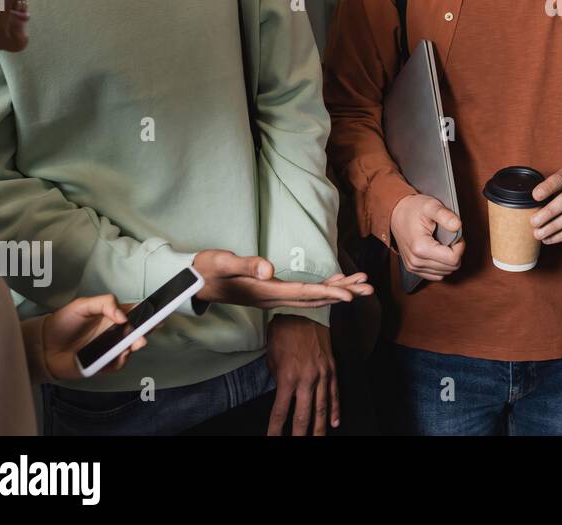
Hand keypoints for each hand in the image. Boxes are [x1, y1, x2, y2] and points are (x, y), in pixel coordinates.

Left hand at [41, 294, 146, 380]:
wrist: (43, 345)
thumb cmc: (62, 323)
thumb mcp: (82, 305)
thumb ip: (104, 303)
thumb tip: (123, 315)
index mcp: (113, 316)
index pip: (135, 313)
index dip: (148, 312)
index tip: (159, 312)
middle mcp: (115, 333)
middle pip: (137, 331)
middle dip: (146, 329)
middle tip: (150, 327)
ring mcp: (110, 348)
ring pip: (130, 348)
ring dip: (136, 345)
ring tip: (136, 342)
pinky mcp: (102, 364)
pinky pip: (117, 363)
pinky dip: (121, 360)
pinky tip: (120, 354)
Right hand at [194, 249, 370, 307]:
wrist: (191, 282)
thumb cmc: (205, 269)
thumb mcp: (223, 263)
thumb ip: (246, 266)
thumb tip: (269, 270)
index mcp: (266, 291)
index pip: (304, 293)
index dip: (329, 293)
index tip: (351, 296)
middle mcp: (274, 297)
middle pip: (316, 298)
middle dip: (344, 293)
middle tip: (370, 288)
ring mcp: (273, 296)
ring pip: (313, 296)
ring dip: (338, 290)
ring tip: (362, 284)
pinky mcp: (271, 291)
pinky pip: (303, 292)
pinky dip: (323, 287)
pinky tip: (336, 282)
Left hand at [266, 315, 336, 434]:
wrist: (306, 313)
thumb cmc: (284, 333)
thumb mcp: (272, 356)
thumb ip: (277, 378)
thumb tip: (282, 393)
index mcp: (287, 377)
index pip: (279, 411)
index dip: (275, 429)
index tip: (272, 439)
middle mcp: (306, 379)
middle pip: (303, 416)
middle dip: (299, 434)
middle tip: (297, 444)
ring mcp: (322, 375)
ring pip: (322, 409)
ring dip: (319, 428)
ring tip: (318, 439)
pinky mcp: (332, 369)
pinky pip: (334, 393)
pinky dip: (335, 410)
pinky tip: (335, 422)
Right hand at [391, 193, 464, 280]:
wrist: (396, 213)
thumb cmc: (413, 209)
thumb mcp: (431, 205)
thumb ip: (445, 215)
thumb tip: (457, 226)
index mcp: (421, 248)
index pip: (453, 259)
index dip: (460, 246)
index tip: (455, 234)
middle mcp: (416, 261)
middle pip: (450, 268)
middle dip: (455, 252)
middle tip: (449, 237)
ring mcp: (414, 267)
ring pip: (445, 272)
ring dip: (448, 259)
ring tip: (442, 242)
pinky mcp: (413, 269)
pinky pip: (436, 275)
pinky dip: (441, 265)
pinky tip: (438, 251)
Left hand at [530, 167, 561, 243]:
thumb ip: (550, 186)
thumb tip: (527, 202)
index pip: (560, 179)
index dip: (547, 187)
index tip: (535, 196)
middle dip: (548, 213)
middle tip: (533, 222)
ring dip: (553, 228)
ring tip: (538, 234)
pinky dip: (561, 236)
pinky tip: (549, 239)